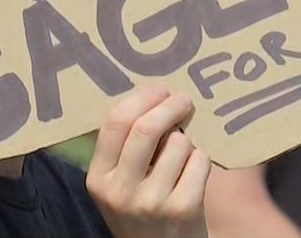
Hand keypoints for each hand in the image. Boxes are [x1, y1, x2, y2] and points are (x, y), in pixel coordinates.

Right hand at [86, 86, 210, 237]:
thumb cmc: (141, 210)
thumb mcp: (117, 184)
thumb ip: (124, 148)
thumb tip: (150, 95)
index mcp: (98, 178)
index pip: (114, 123)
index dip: (140, 98)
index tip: (158, 89)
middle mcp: (120, 191)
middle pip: (146, 128)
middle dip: (169, 106)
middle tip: (183, 100)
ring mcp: (152, 202)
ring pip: (178, 142)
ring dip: (186, 139)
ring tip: (183, 152)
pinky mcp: (183, 208)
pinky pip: (200, 160)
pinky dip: (201, 159)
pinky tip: (194, 170)